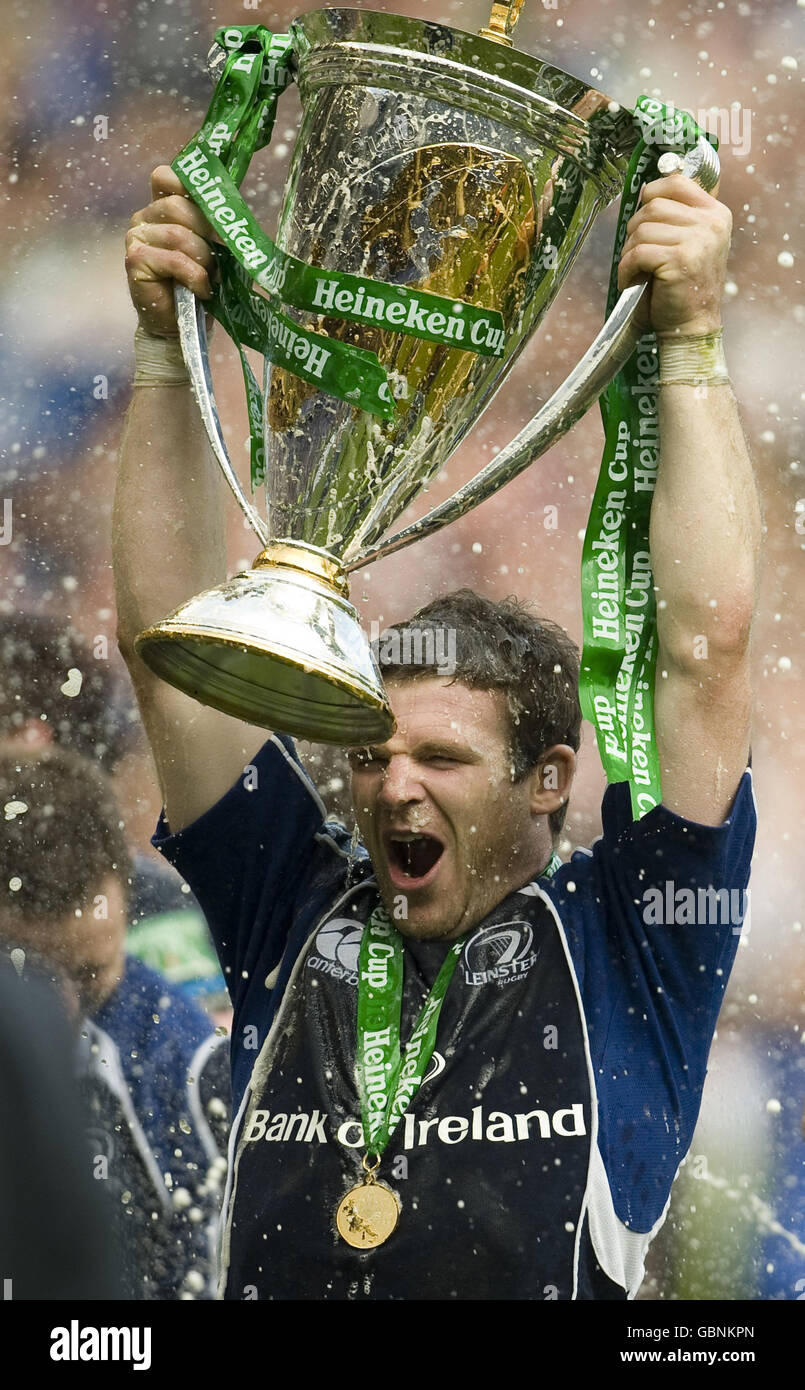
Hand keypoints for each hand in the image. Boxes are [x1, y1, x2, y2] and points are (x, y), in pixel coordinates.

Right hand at [125, 166, 218, 336]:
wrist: (181, 325)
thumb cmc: (198, 284)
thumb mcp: (212, 247)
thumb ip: (213, 223)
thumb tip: (233, 208)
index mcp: (161, 208)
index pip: (164, 177)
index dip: (186, 185)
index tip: (210, 207)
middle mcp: (144, 218)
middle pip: (178, 205)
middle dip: (207, 232)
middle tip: (219, 257)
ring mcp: (135, 238)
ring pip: (178, 234)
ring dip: (203, 260)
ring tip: (208, 278)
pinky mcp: (135, 261)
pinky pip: (174, 260)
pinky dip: (194, 276)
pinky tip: (200, 290)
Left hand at [617, 174, 731, 336]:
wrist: (692, 327)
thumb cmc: (683, 288)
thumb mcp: (690, 244)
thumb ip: (678, 217)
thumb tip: (646, 191)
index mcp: (715, 213)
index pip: (677, 182)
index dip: (652, 194)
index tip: (643, 215)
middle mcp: (711, 223)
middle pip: (653, 206)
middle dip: (634, 230)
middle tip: (635, 254)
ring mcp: (697, 240)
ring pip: (642, 229)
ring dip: (629, 251)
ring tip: (635, 271)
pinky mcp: (679, 259)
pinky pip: (637, 253)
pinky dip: (626, 269)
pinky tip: (631, 282)